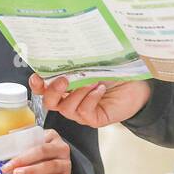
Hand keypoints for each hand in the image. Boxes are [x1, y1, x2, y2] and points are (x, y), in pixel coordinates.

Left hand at [0, 127, 71, 173]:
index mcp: (51, 136)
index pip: (36, 143)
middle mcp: (61, 148)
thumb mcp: (32, 143)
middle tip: (12, 170)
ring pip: (52, 166)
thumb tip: (7, 139)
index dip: (21, 154)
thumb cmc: (39, 155)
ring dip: (35, 171)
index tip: (7, 164)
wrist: (54, 165)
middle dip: (25, 161)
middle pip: (43, 152)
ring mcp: (65, 163)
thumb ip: (21, 141)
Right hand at [28, 74, 150, 128]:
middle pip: (49, 103)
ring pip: (67, 109)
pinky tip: (100, 89)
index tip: (37, 76)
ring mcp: (81, 112)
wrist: (136, 84)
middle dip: (53, 91)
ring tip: (91, 81)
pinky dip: (91, 99)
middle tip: (64, 80)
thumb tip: (62, 54)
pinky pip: (84, 112)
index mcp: (64, 87)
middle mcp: (69, 101)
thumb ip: (75, 63)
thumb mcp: (91, 64)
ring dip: (78, 93)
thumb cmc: (113, 72)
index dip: (37, 85)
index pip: (42, 89)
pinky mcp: (94, 120)